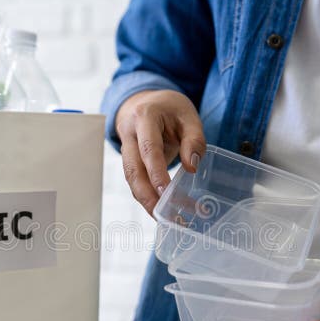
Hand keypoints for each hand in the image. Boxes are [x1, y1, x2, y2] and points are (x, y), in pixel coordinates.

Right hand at [115, 90, 205, 214]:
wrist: (145, 101)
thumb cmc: (169, 108)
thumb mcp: (188, 115)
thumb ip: (194, 139)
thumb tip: (192, 167)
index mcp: (144, 117)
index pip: (148, 148)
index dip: (156, 172)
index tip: (166, 193)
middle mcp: (129, 133)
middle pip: (133, 169)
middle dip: (147, 196)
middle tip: (165, 216)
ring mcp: (125, 147)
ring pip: (131, 179)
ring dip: (146, 201)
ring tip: (166, 218)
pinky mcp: (128, 160)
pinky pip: (135, 180)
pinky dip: (147, 196)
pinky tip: (161, 210)